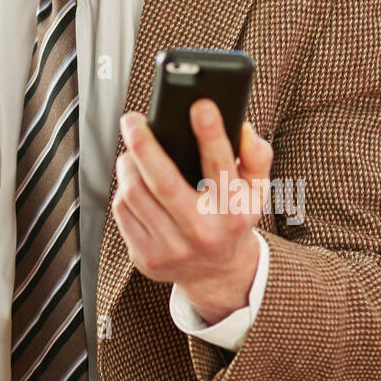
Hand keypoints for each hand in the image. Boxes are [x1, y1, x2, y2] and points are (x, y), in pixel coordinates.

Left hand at [112, 100, 273, 323]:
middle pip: (164, 182)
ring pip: (135, 194)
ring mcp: (172, 248)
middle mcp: (203, 232)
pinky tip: (133, 182)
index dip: (211, 134)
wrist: (217, 275)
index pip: (221, 167)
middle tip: (132, 120)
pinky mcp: (146, 258)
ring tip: (133, 152)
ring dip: (128, 164)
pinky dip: (124, 189)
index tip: (200, 105)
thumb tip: (243, 128)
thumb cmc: (232, 220)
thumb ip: (257, 157)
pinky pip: (123, 212)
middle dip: (144, 145)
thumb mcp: (255, 191)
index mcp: (233, 212)